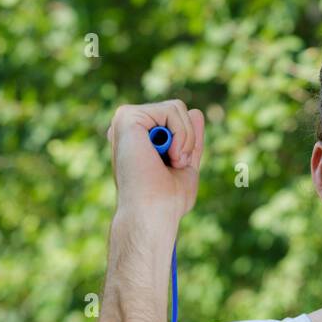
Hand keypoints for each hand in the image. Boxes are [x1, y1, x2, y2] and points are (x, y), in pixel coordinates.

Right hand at [106, 99, 204, 227]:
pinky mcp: (127, 115)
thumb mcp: (185, 165)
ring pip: (177, 108)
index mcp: (139, 138)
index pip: (175, 120)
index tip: (178, 167)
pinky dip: (182, 134)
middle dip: (188, 140)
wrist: (153, 213)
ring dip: (186, 139)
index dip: (187, 142)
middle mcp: (129, 127)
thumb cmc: (167, 201)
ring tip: (172, 162)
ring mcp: (125, 119)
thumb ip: (189, 140)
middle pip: (177, 110)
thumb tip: (197, 112)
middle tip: (176, 165)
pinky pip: (172, 109)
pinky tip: (170, 155)